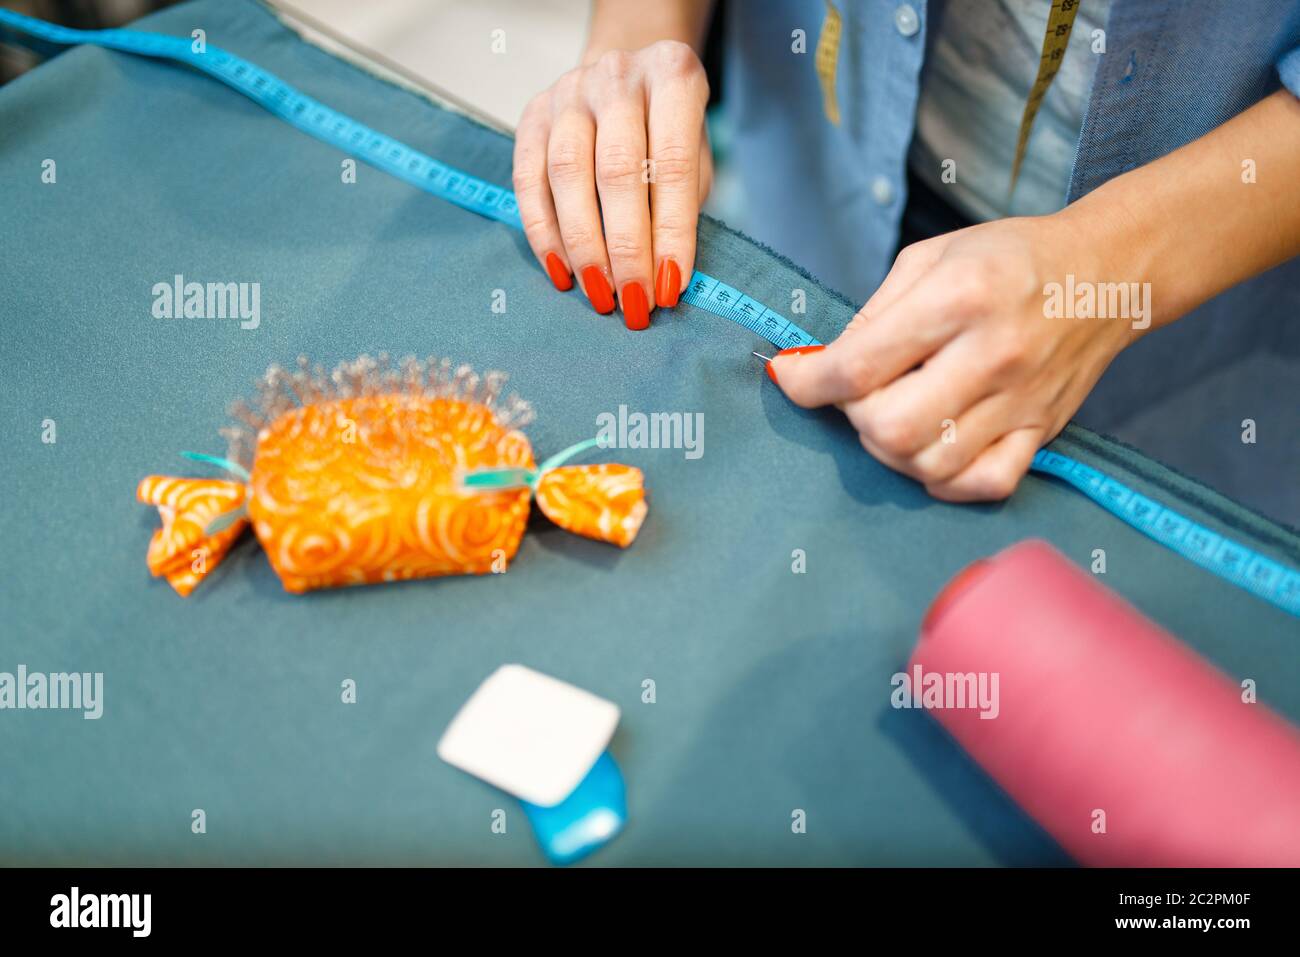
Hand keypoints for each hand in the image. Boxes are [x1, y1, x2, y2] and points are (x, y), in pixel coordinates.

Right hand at [512, 41, 711, 328]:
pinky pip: (529, 180)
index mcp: (672, 76)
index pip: (673, 164)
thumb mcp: (695, 153)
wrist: (627, 70)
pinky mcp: (532, 115)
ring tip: (599, 295)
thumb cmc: (667, 127)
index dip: (672, 232)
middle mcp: (617, 76)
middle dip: (625, 248)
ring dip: (583, 246)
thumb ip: (682, 203)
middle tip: (633, 301)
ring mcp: (569, 91)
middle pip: (617, 172)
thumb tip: (662, 276)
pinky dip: (544, 233)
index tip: (670, 286)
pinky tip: (562, 272)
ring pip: (567, 175)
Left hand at [770, 214, 1140, 500]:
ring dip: (893, 450)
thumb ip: (872, 315)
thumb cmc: (1008, 259)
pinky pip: (984, 484)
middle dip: (855, 418)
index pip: (859, 365)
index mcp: (958, 298)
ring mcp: (1022, 401)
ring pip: (929, 465)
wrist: (1106, 272)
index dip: (808, 383)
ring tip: (898, 414)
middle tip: (861, 393)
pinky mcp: (1044, 431)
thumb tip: (822, 369)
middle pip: (890, 428)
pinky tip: (934, 448)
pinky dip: (945, 480)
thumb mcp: (930, 257)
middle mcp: (992, 354)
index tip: (789, 378)